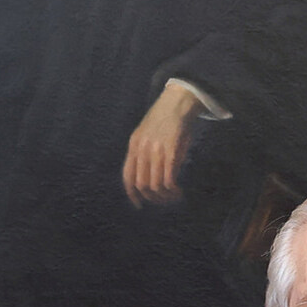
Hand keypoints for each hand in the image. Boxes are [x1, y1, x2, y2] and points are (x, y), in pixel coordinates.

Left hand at [118, 80, 207, 206]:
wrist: (177, 101)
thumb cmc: (164, 118)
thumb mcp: (146, 133)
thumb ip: (143, 152)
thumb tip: (147, 175)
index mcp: (134, 145)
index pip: (127, 176)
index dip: (132, 194)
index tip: (139, 205)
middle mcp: (142, 149)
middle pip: (142, 184)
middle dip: (153, 198)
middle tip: (163, 200)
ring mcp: (156, 150)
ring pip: (155, 185)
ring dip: (164, 196)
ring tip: (173, 197)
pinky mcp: (171, 151)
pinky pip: (168, 179)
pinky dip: (173, 190)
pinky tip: (178, 191)